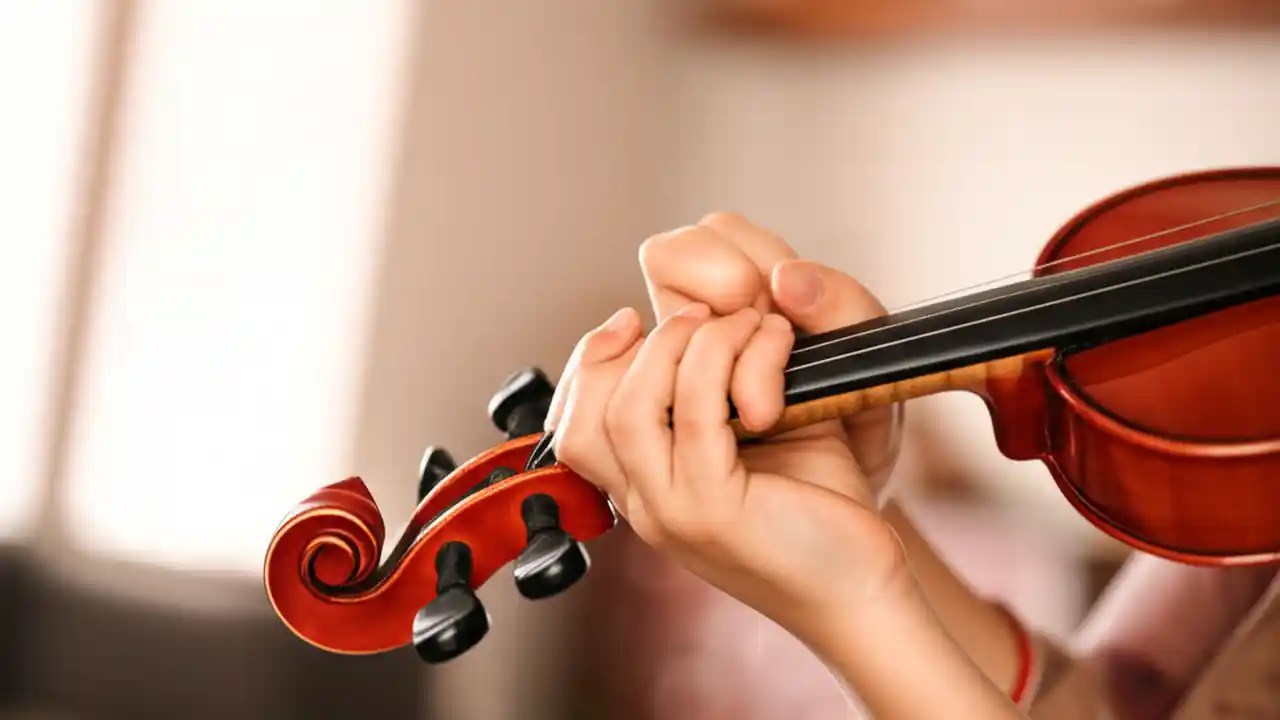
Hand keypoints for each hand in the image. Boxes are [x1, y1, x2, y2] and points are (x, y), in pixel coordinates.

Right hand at [545, 213, 911, 648]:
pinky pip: (695, 411)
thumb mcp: (762, 420)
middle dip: (650, 342)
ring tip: (747, 327)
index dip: (591, 358)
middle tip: (713, 316)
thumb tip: (703, 305)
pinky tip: (773, 343)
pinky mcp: (708, 509)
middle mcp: (644, 499)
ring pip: (629, 406)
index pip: (575, 416)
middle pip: (587, 410)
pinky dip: (732, 357)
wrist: (861, 581)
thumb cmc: (819, 500)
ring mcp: (668, 509)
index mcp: (644, 480)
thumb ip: (719, 369)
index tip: (632, 320)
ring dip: (687, 344)